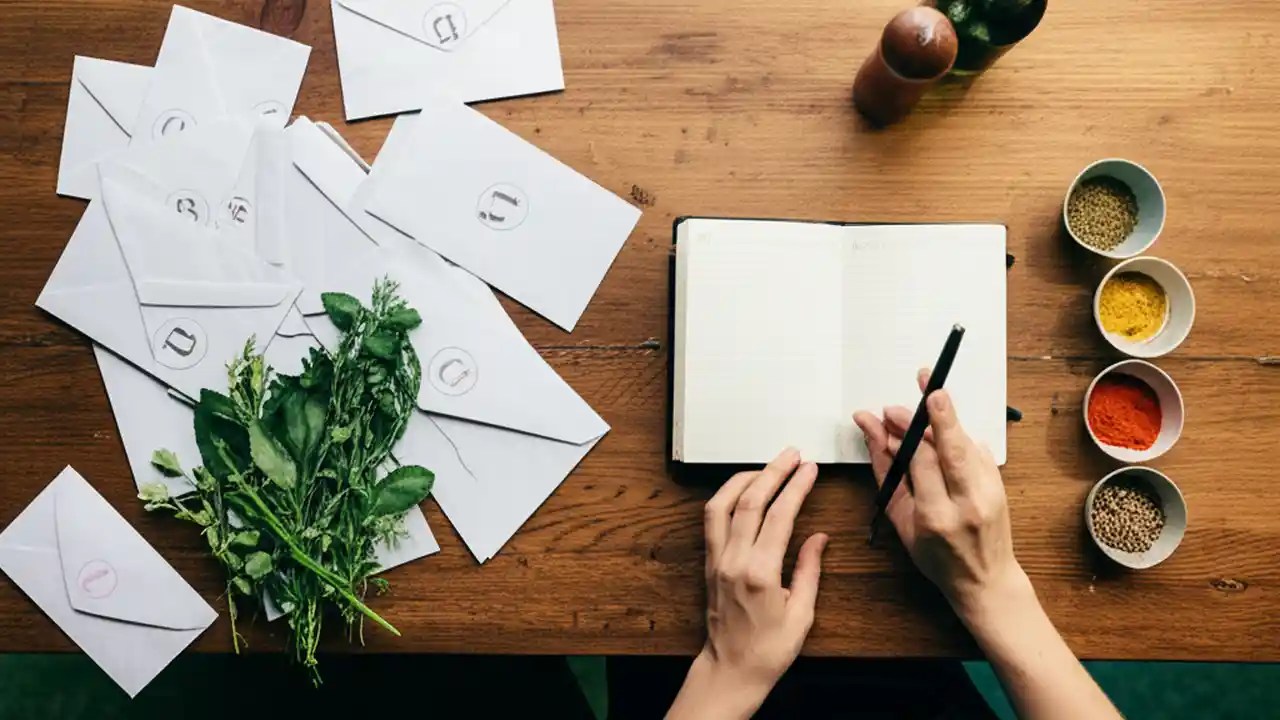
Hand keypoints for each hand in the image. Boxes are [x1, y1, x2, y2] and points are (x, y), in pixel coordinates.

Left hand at [668, 448, 828, 719]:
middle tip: (792, 455)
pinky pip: (711, 520)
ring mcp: (717, 560)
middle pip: (750, 501)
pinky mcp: (709, 563)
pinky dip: (726, 497)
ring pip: (721, 504)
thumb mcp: (802, 613)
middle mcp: (734, 561)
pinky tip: (741, 490)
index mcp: (760, 574)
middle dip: (773, 472)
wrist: (731, 669)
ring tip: (765, 467)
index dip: (796, 487)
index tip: (809, 469)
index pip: (779, 516)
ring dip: (743, 479)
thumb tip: (818, 538)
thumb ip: (809, 569)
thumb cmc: (768, 649)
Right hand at [853, 369, 1028, 621]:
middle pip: (951, 446)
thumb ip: (889, 476)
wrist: (986, 580)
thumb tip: (877, 435)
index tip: (884, 414)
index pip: (919, 461)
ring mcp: (990, 493)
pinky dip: (959, 436)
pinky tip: (945, 427)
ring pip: (967, 443)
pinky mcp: (1000, 484)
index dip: (901, 432)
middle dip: (934, 411)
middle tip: (922, 383)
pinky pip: (977, 450)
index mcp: (936, 515)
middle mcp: (968, 502)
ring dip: (948, 416)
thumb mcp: (901, 522)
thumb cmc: (937, 558)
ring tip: (931, 392)